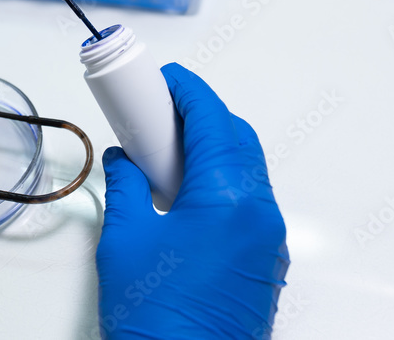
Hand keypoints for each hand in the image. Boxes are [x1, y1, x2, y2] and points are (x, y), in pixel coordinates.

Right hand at [96, 63, 288, 338]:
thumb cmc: (158, 322)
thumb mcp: (125, 241)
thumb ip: (126, 187)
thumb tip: (125, 162)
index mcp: (228, 200)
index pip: (212, 119)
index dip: (186, 90)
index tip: (164, 78)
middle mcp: (259, 215)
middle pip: (236, 138)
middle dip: (199, 116)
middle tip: (157, 113)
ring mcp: (268, 241)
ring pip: (245, 169)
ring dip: (210, 148)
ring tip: (164, 152)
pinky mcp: (265, 262)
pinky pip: (248, 200)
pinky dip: (220, 181)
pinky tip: (183, 191)